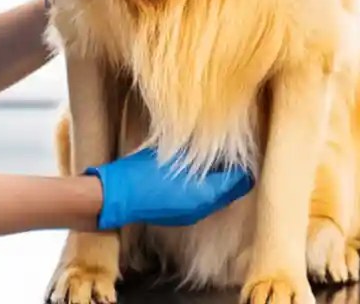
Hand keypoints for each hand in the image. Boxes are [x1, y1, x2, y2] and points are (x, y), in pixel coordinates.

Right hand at [85, 147, 253, 229]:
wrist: (117, 196)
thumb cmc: (143, 172)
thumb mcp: (175, 154)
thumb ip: (200, 151)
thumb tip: (219, 143)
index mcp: (206, 195)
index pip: (239, 182)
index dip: (242, 165)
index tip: (240, 149)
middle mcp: (203, 208)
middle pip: (231, 191)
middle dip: (232, 174)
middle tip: (228, 152)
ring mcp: (191, 214)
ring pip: (217, 197)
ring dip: (218, 181)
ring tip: (213, 160)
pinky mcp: (180, 215)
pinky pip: (202, 201)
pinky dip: (205, 188)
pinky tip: (194, 173)